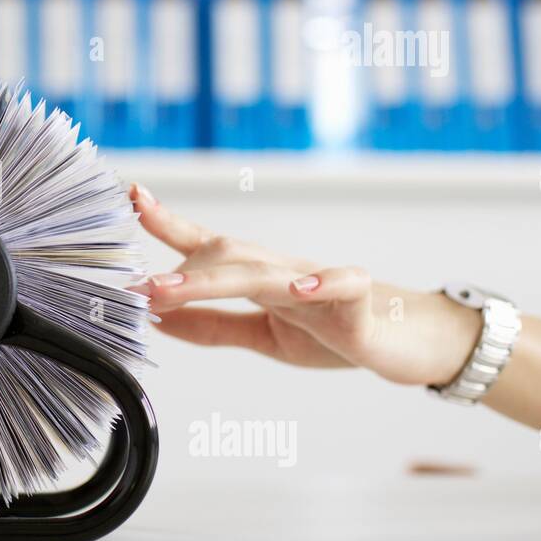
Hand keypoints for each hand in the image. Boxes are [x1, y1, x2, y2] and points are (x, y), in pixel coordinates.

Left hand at [128, 184, 481, 386]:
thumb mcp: (262, 335)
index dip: (167, 222)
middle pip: (225, 257)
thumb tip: (155, 317)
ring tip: (174, 290)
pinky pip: (344, 284)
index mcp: (257, 277)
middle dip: (179, 269)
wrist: (409, 344)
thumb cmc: (336, 331)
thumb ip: (211, 327)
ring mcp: (320, 282)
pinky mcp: (360, 302)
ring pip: (264, 272)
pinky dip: (324, 282)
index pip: (206, 244)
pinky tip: (299, 287)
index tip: (131, 197)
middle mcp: (281, 270)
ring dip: (215, 279)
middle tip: (135, 286)